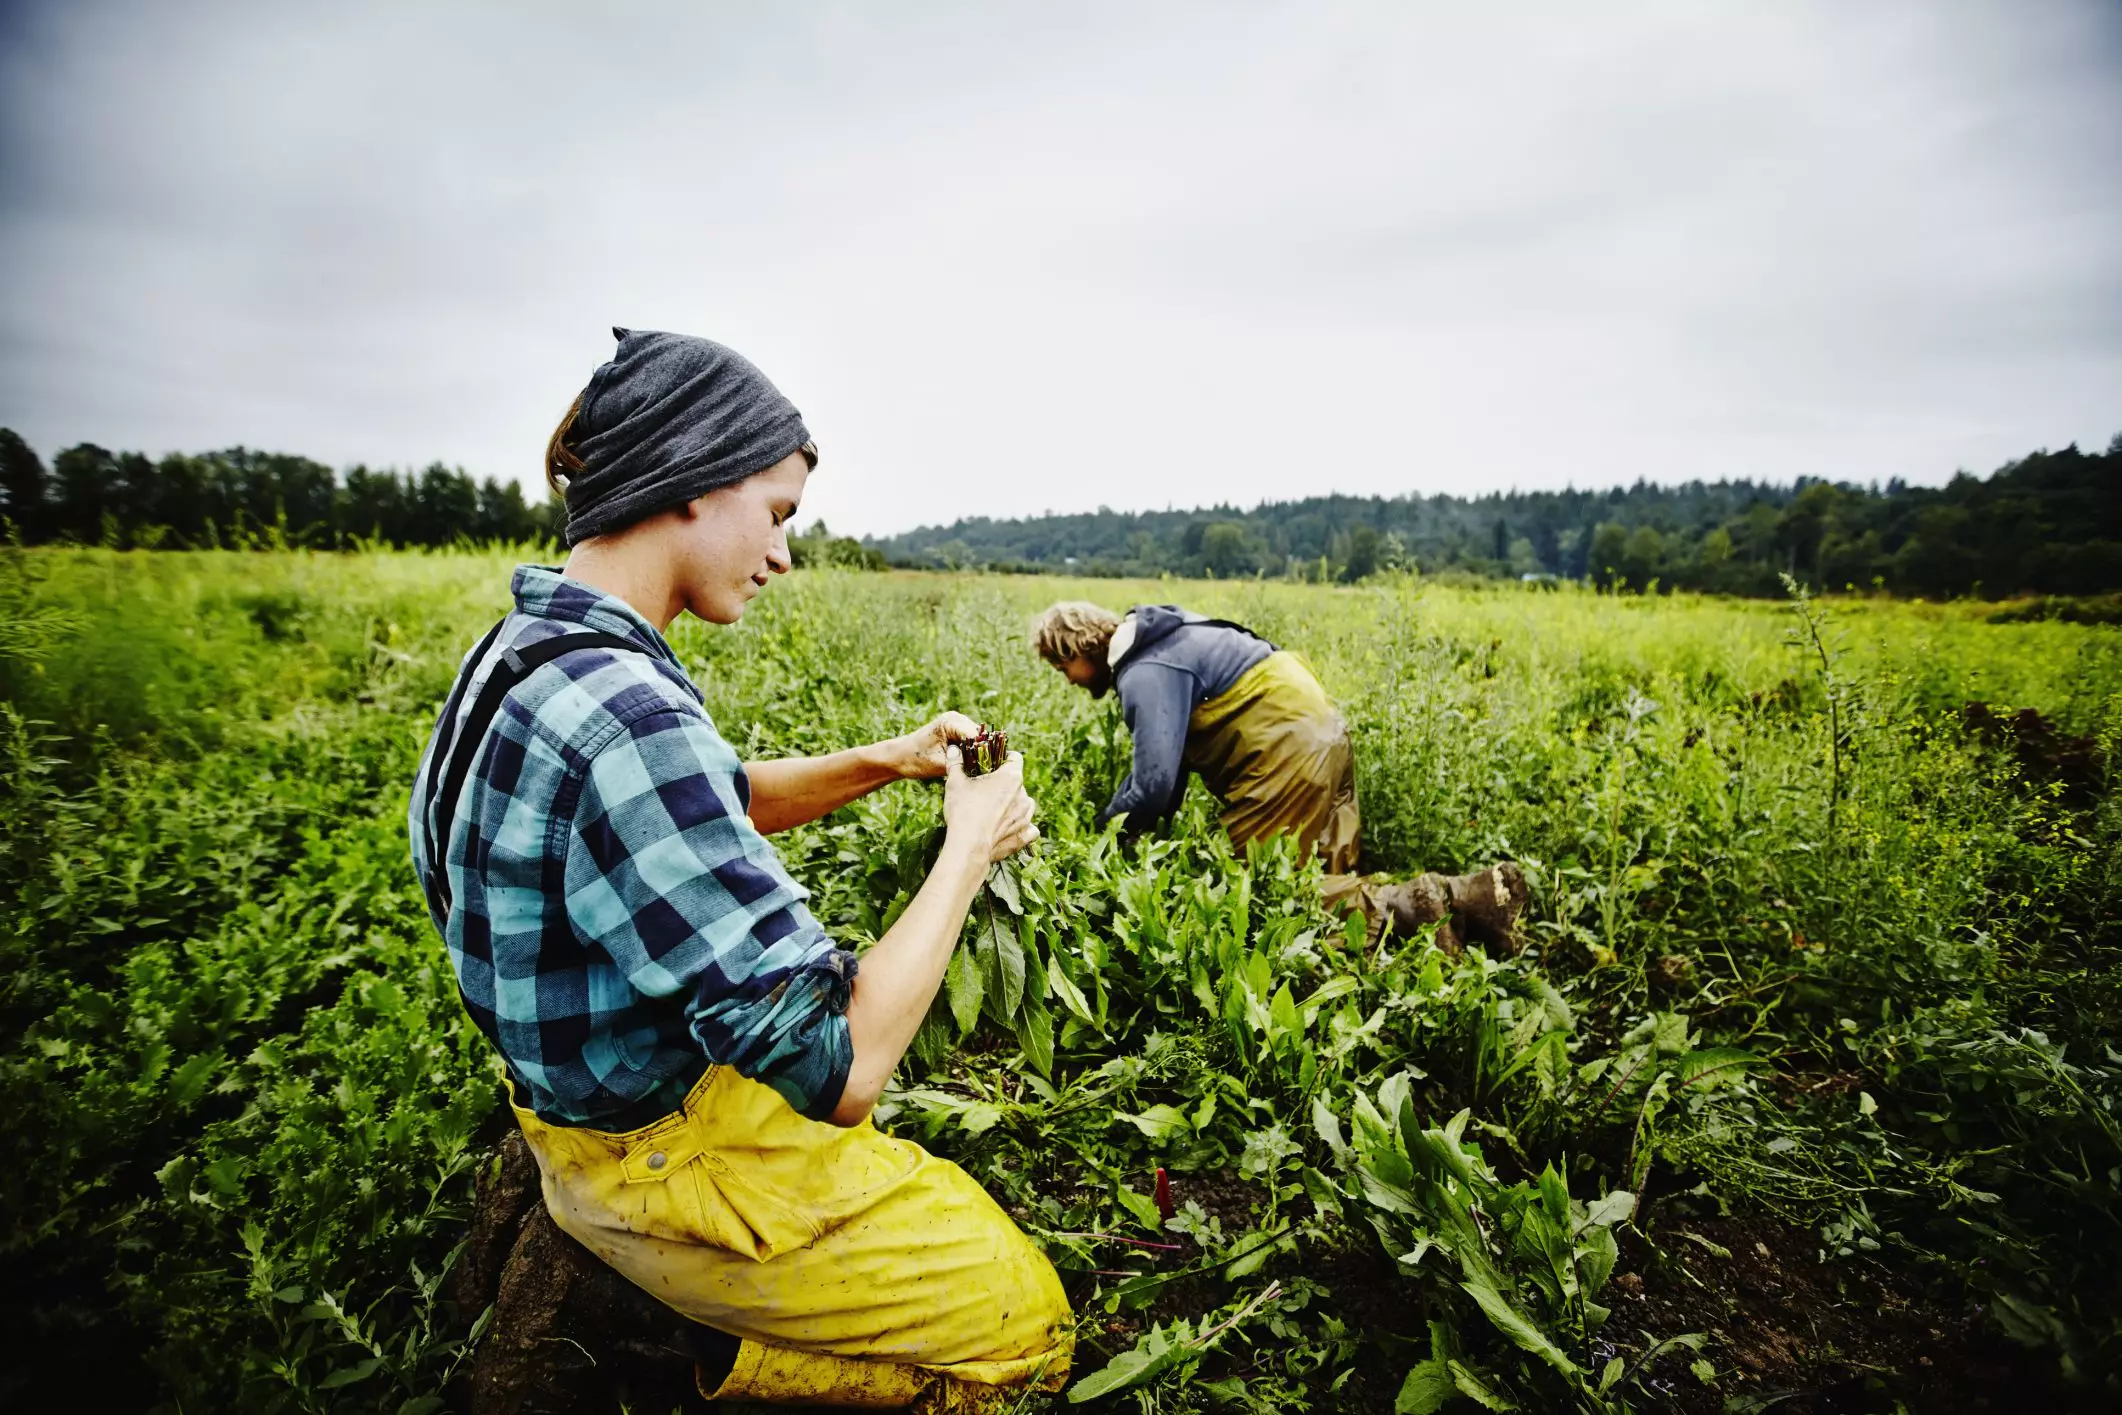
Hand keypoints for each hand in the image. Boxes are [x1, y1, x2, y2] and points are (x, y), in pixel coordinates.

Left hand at [892, 711, 980, 780]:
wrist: (899, 757)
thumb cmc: (915, 760)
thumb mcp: (940, 764)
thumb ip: (961, 763)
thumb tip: (983, 767)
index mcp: (951, 722)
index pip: (977, 736)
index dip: (982, 753)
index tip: (983, 769)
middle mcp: (957, 719)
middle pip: (980, 738)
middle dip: (981, 754)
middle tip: (978, 772)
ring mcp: (958, 724)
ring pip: (978, 742)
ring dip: (977, 755)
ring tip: (972, 770)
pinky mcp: (957, 732)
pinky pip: (972, 744)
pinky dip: (971, 754)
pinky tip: (967, 765)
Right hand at [943, 746, 1038, 862]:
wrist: (968, 845)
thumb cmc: (963, 811)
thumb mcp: (955, 783)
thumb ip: (956, 763)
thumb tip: (953, 749)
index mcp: (1011, 777)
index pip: (1016, 758)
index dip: (1004, 758)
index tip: (993, 764)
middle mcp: (1023, 795)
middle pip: (1017, 782)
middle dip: (1003, 784)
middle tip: (985, 790)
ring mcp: (1026, 816)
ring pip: (1025, 804)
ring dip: (1014, 804)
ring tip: (996, 810)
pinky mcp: (1024, 835)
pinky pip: (1030, 829)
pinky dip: (1022, 827)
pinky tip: (1010, 828)